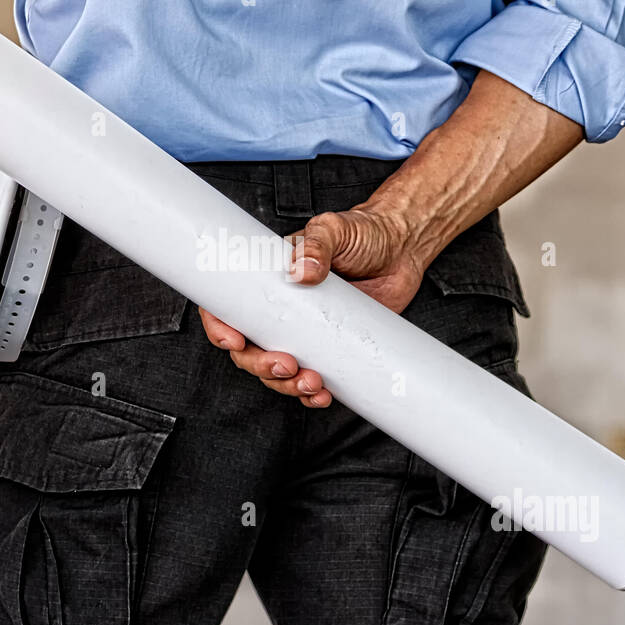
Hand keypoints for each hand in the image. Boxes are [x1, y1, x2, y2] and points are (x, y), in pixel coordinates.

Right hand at [198, 207, 425, 407]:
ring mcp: (305, 332)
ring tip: (312, 383)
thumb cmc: (364, 232)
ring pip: (278, 370)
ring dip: (287, 385)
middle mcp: (281, 309)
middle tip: (287, 365)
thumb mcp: (335, 229)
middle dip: (261, 365)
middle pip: (250, 348)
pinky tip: (323, 396)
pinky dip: (311, 394)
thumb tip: (302, 272)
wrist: (404, 248)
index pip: (228, 305)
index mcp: (269, 279)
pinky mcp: (331, 348)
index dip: (220, 327)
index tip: (233, 341)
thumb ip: (318, 244)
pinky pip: (310, 378)